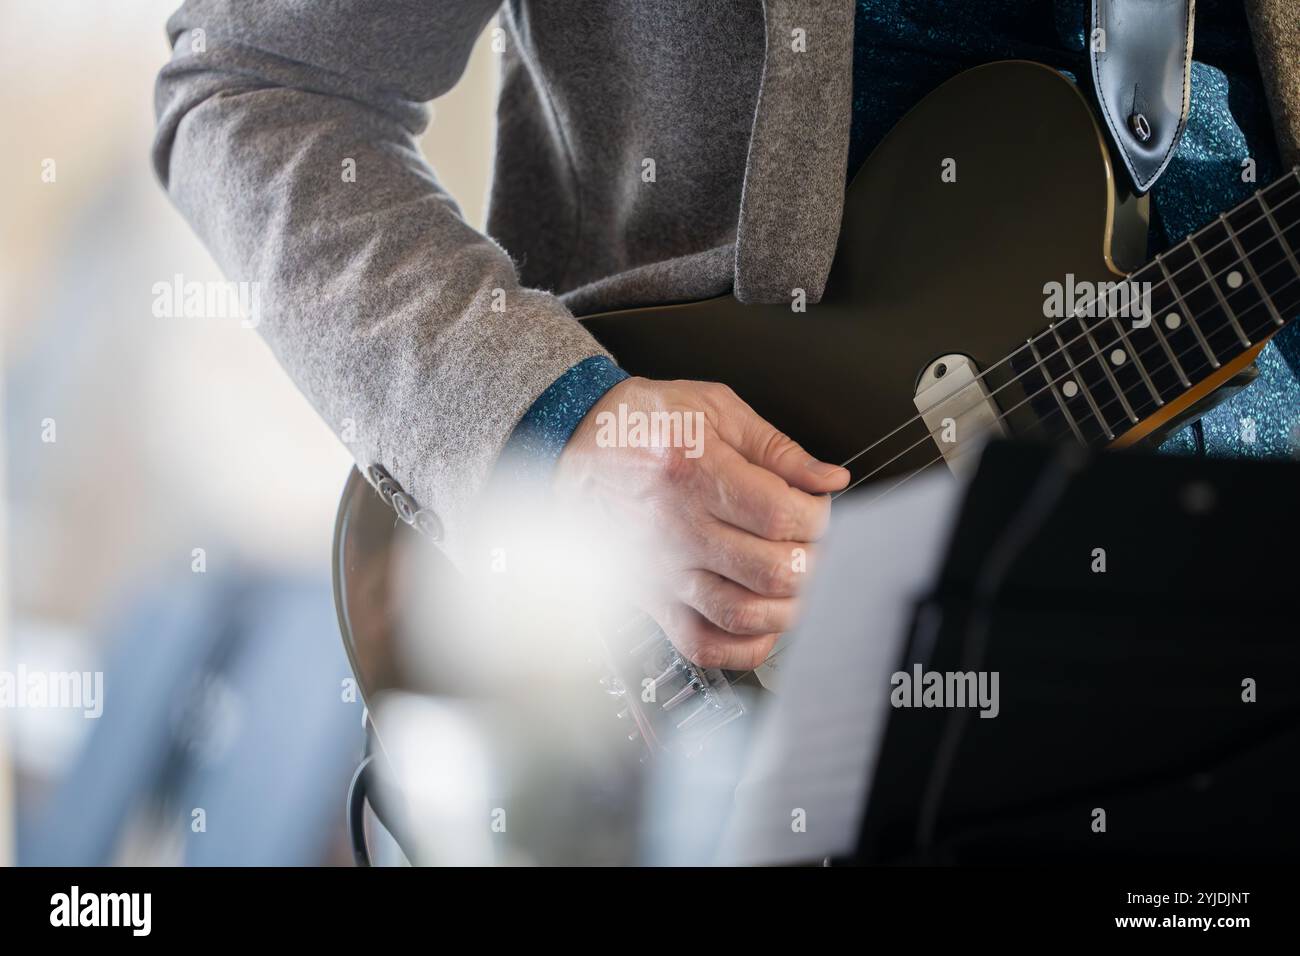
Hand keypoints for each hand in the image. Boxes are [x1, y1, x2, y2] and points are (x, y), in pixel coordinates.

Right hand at [555, 377, 848, 668]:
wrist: (576, 444)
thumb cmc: (643, 424)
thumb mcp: (714, 409)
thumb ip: (778, 448)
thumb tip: (828, 480)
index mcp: (695, 473)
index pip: (781, 516)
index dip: (818, 518)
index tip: (818, 510)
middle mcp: (677, 527)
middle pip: (771, 570)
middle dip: (812, 560)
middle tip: (813, 545)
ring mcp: (662, 569)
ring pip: (743, 614)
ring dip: (787, 606)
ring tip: (795, 582)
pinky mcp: (651, 596)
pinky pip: (701, 643)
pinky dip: (742, 647)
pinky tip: (761, 623)